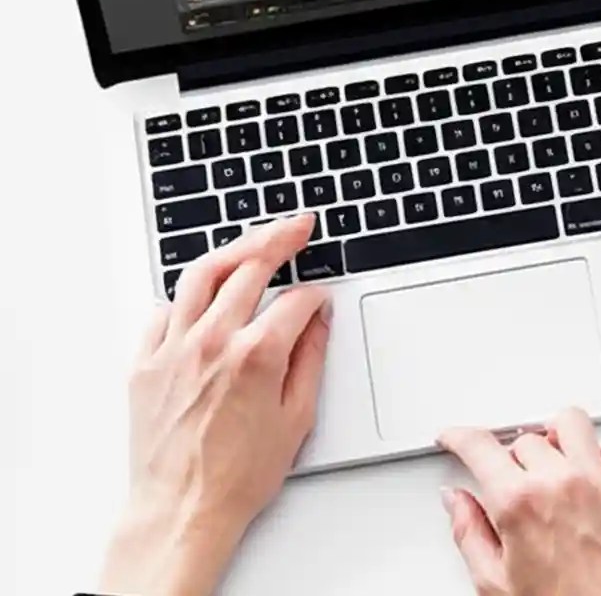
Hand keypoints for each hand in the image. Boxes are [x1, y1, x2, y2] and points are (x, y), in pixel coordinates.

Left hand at [100, 215, 330, 595]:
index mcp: (257, 355)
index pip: (296, 300)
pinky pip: (163, 310)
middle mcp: (212, 342)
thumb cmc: (239, 475)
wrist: (183, 508)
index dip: (316, 295)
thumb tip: (317, 322)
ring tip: (251, 240)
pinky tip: (202, 295)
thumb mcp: (298, 417)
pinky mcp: (145, 362)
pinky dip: (187, 296)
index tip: (321, 299)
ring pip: (201, 274)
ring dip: (231, 249)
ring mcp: (174, 348)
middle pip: (249, 266)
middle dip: (280, 238)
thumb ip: (311, 359)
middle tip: (297, 226)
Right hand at [439, 410, 600, 595]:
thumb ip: (469, 533)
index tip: (456, 439)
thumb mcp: (495, 584)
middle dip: (509, 454)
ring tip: (548, 457)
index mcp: (521, 503)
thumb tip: (456, 502)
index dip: (460, 437)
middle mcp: (563, 483)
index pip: (480, 446)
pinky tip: (585, 476)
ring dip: (554, 436)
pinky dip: (594, 457)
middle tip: (507, 475)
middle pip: (524, 438)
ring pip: (571, 424)